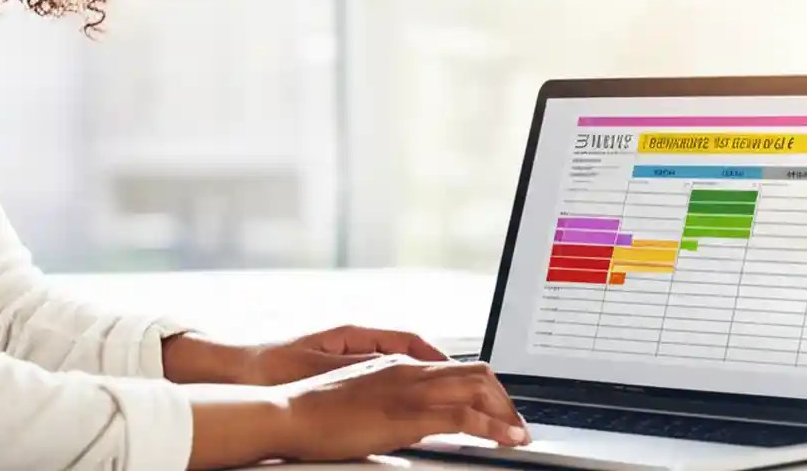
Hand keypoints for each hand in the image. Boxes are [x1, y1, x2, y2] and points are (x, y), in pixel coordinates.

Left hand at [236, 325, 448, 385]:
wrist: (238, 373)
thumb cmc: (275, 366)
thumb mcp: (325, 367)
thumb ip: (364, 369)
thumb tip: (401, 371)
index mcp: (354, 335)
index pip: (410, 340)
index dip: (439, 356)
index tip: (460, 372)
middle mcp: (354, 344)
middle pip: (408, 355)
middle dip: (437, 371)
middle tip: (461, 391)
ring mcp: (346, 359)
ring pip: (394, 370)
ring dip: (417, 384)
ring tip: (439, 404)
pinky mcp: (336, 376)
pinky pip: (377, 382)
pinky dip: (394, 395)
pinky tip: (400, 412)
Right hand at [279, 359, 529, 459]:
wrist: (288, 411)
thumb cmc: (315, 411)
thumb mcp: (362, 398)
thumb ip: (390, 401)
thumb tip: (412, 418)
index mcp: (399, 365)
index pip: (458, 368)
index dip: (486, 389)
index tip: (498, 410)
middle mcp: (410, 370)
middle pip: (477, 373)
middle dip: (504, 399)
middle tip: (514, 424)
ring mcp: (410, 390)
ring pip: (477, 388)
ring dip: (505, 413)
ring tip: (518, 434)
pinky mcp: (406, 415)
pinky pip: (462, 416)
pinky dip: (492, 428)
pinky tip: (504, 441)